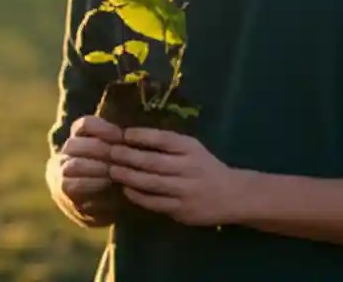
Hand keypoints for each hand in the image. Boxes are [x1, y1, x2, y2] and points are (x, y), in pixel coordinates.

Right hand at [51, 115, 123, 222]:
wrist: (96, 195)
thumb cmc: (113, 168)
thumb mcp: (117, 152)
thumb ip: (121, 143)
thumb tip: (135, 136)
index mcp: (81, 134)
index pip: (85, 124)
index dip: (102, 128)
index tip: (120, 136)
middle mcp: (69, 150)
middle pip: (76, 144)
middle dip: (100, 149)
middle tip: (119, 156)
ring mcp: (64, 169)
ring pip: (74, 164)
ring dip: (97, 167)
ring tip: (114, 171)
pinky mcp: (66, 188)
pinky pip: (74, 184)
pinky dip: (93, 183)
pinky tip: (108, 183)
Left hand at [109, 127, 246, 226]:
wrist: (232, 195)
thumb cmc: (206, 167)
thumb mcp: (192, 148)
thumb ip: (169, 144)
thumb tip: (132, 136)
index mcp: (190, 148)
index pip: (163, 139)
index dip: (141, 135)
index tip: (124, 133)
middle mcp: (188, 168)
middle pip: (152, 161)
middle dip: (128, 156)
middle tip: (110, 153)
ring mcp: (185, 190)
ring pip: (151, 183)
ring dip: (128, 176)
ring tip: (112, 170)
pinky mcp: (182, 210)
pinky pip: (155, 202)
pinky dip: (138, 196)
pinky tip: (127, 190)